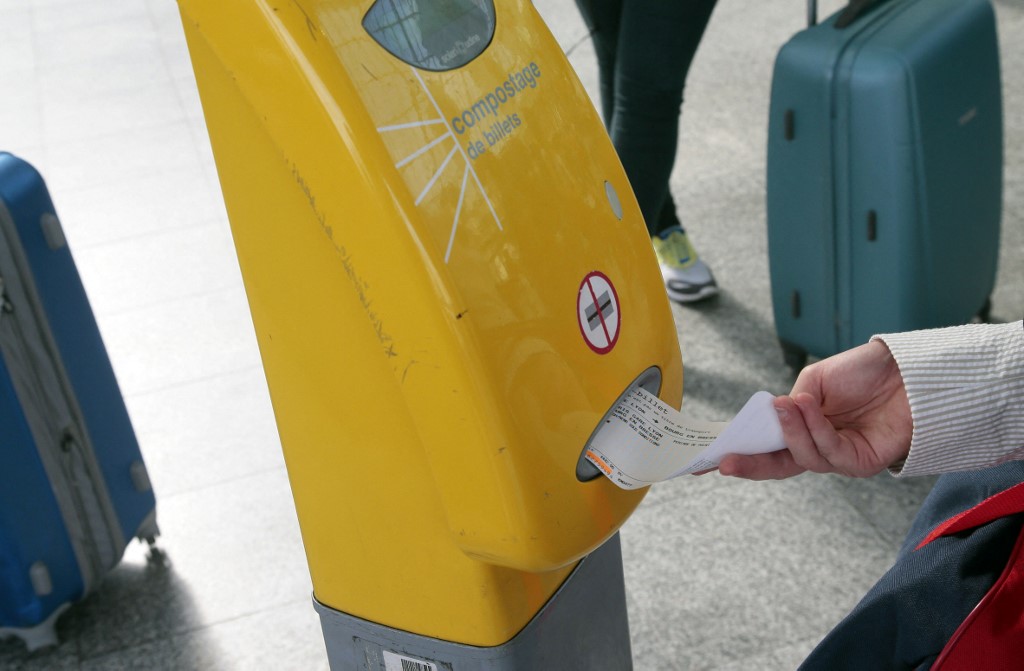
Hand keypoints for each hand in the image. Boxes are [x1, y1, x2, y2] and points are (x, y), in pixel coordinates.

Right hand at [718, 340, 911, 479]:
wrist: (905, 370)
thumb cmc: (862, 373)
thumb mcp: (813, 381)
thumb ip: (792, 404)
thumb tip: (775, 417)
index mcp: (803, 428)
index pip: (769, 447)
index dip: (742, 454)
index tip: (713, 458)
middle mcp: (818, 446)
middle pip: (779, 465)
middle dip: (751, 465)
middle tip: (726, 462)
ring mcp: (839, 457)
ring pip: (804, 457)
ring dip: (792, 430)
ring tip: (788, 403)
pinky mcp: (861, 462)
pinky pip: (831, 451)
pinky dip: (815, 429)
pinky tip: (807, 407)